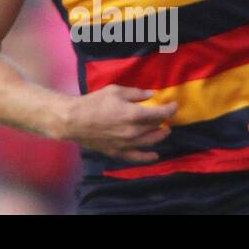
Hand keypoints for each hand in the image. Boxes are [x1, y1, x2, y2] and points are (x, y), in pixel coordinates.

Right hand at [55, 85, 176, 163]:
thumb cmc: (94, 102)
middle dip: (163, 121)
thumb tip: (151, 94)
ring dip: (159, 136)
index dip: (170, 109)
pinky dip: (148, 157)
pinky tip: (154, 155)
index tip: (174, 105)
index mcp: (134, 115)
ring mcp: (127, 144)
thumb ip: (135, 93)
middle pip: (156, 128)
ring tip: (163, 131)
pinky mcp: (119, 152)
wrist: (75, 120)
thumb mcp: (115, 91)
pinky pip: (138, 157)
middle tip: (165, 116)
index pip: (160, 114)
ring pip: (150, 142)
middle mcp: (135, 132)